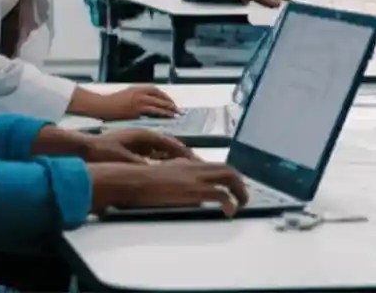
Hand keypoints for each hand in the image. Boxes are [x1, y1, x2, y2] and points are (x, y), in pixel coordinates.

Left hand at [81, 128, 193, 163]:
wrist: (84, 147)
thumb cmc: (102, 150)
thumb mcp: (124, 159)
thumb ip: (142, 165)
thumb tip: (157, 171)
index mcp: (143, 135)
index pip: (168, 142)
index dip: (181, 150)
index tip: (192, 157)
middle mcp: (142, 137)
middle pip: (166, 145)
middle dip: (179, 154)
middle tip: (191, 162)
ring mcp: (137, 142)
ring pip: (159, 150)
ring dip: (169, 157)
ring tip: (181, 166)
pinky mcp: (131, 148)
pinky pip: (150, 154)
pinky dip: (158, 160)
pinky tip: (162, 168)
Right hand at [85, 85, 178, 120]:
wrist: (101, 105)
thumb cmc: (111, 103)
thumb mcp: (126, 95)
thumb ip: (137, 97)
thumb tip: (146, 103)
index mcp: (137, 88)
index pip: (156, 90)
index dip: (165, 96)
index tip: (170, 101)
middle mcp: (140, 92)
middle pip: (160, 96)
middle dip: (170, 102)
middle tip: (177, 109)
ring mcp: (139, 101)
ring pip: (159, 103)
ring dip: (169, 108)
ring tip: (176, 114)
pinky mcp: (137, 110)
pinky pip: (153, 111)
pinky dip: (162, 113)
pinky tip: (168, 117)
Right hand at [89, 160, 249, 216]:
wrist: (133, 180)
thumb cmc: (142, 181)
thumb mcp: (166, 175)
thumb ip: (182, 180)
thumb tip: (194, 197)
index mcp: (189, 164)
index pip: (217, 166)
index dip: (229, 177)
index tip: (234, 187)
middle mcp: (195, 167)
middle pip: (228, 169)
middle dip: (240, 183)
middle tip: (242, 197)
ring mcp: (196, 178)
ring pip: (229, 177)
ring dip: (239, 192)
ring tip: (241, 204)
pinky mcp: (194, 190)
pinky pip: (220, 194)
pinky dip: (229, 203)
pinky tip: (229, 212)